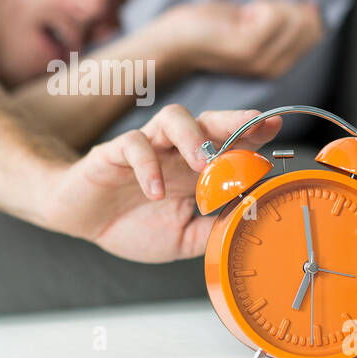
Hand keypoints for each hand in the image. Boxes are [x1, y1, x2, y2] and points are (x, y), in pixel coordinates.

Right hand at [41, 104, 280, 262]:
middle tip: (255, 127)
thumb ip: (214, 231)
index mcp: (194, 169)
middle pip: (208, 120)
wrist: (80, 219)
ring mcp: (146, 148)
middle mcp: (174, 151)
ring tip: (203, 165)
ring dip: (193, 137)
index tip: (276, 129)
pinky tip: (156, 193)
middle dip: (234, 120)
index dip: (252, 133)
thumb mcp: (183, 238)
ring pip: (173, 119)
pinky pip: (133, 146)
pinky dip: (148, 167)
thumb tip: (250, 225)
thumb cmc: (131, 223)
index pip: (229, 143)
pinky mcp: (114, 153)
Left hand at [148, 0, 323, 78]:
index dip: (295, 10)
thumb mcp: (255, 23)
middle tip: (251, 14)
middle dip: (284, 6)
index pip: (315, 30)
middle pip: (307, 22)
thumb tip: (314, 10)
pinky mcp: (247, 48)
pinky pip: (273, 15)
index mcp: (279, 63)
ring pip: (291, 18)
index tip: (263, 12)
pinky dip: (259, 7)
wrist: (175, 40)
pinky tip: (240, 18)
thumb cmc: (211, 27)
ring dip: (269, 6)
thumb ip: (284, 21)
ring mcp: (261, 60)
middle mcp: (275, 67)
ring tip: (244, 18)